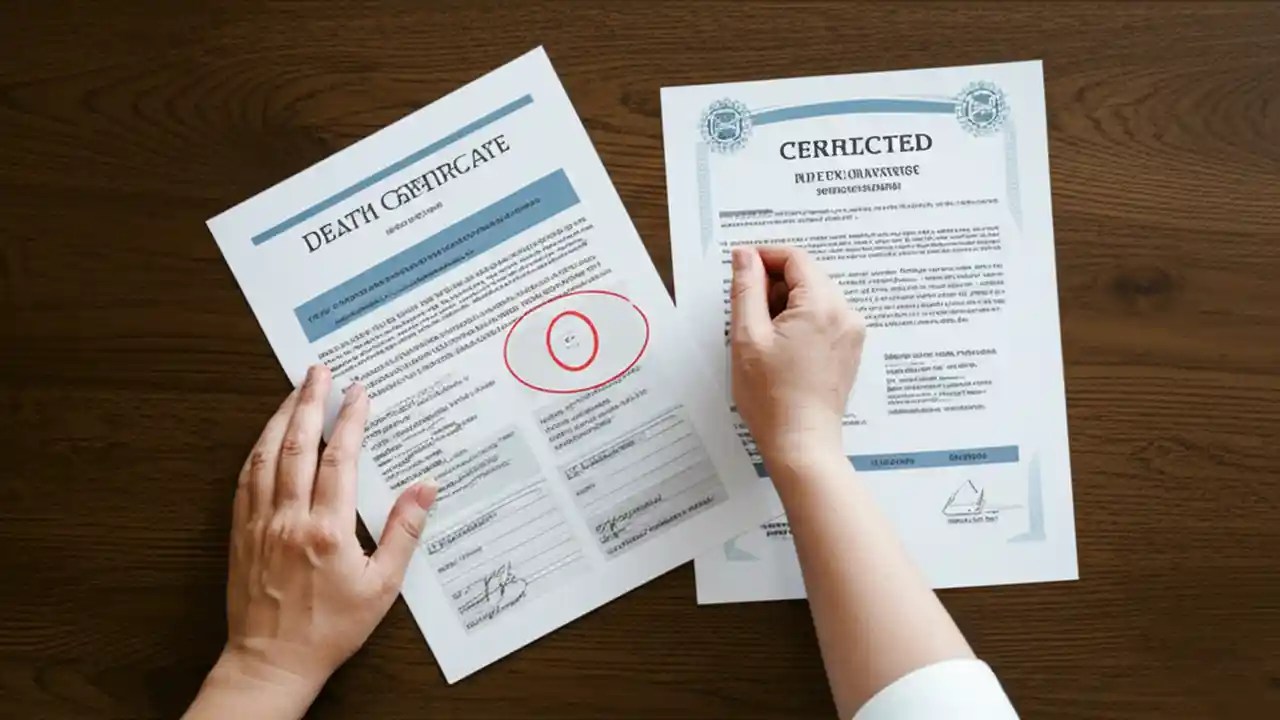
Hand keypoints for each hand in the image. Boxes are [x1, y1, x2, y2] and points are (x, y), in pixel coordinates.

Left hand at [186, 365, 436, 718]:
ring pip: (266, 456)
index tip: (358, 393)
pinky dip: (257, 450)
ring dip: (279, 418)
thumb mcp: (382, 585)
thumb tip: (426, 488)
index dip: (349, 420)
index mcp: (327, 530)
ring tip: (293, 391)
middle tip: (319, 371)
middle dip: (309, 401)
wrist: (272, 661)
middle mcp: (288, 519)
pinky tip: (266, 438)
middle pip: (297, 445)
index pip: (338, 459)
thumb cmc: (331, 629)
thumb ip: (404, 531)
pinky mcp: (241, 534)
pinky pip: (246, 480)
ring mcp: (259, 524)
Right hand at [729, 246, 865, 469]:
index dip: (764, 258)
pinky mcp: (849, 349)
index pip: (795, 258)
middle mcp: (845, 314)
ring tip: (765, 337)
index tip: (742, 269)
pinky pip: (824, 318)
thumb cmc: (772, 397)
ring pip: (815, 297)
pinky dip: (801, 321)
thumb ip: (746, 289)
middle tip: (749, 314)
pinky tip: (782, 348)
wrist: (801, 443)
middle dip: (775, 285)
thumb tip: (745, 256)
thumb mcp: (748, 337)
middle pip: (807, 276)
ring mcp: (851, 332)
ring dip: (787, 304)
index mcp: (822, 306)